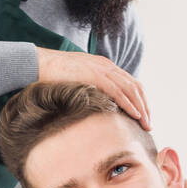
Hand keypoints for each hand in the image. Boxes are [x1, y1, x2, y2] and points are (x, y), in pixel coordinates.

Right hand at [35, 46, 150, 129]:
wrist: (38, 63)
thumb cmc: (51, 75)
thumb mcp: (75, 81)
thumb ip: (87, 88)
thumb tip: (91, 105)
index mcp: (104, 66)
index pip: (129, 83)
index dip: (139, 100)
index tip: (142, 116)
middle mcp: (107, 66)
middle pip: (135, 86)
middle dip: (145, 106)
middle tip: (149, 124)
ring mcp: (102, 70)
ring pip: (131, 89)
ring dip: (141, 108)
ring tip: (146, 124)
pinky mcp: (96, 76)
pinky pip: (118, 92)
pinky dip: (129, 104)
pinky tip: (136, 115)